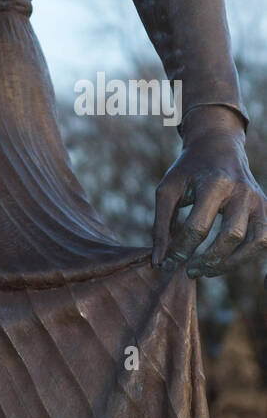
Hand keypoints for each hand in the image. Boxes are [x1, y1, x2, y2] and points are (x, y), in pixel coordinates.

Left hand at [152, 107, 266, 278]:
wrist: (217, 145)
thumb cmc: (189, 171)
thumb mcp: (168, 189)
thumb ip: (161, 225)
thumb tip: (160, 262)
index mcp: (214, 183)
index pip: (198, 226)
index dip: (181, 250)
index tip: (167, 264)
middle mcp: (241, 191)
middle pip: (231, 235)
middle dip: (210, 260)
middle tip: (190, 271)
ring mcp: (258, 200)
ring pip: (255, 241)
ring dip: (232, 263)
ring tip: (208, 271)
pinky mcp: (265, 208)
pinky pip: (264, 240)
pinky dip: (248, 256)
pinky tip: (226, 261)